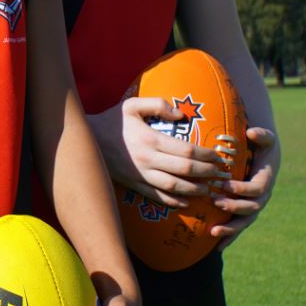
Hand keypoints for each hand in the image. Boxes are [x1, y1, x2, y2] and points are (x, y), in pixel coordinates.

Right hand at [88, 97, 232, 206]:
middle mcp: (146, 159)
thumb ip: (157, 104)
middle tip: (221, 173)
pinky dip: (175, 201)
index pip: (187, 149)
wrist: (84, 140)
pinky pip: (158, 197)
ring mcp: (140, 174)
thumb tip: (180, 115)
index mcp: (149, 139)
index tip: (219, 156)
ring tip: (209, 188)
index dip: (207, 154)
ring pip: (174, 187)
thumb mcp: (131, 105)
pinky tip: (187, 201)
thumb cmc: (112, 121)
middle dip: (207, 173)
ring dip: (196, 190)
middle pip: (185, 170)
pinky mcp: (133, 184)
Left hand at [211, 126, 278, 247]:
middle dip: (233, 207)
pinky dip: (229, 237)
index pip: (256, 189)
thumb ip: (262, 135)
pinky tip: (216, 247)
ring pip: (244, 221)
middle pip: (251, 208)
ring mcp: (253, 206)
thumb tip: (252, 132)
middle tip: (215, 203)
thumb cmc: (260, 145)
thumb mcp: (264, 138)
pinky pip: (237, 226)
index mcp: (265, 180)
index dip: (242, 189)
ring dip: (230, 228)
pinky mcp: (243, 211)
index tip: (225, 186)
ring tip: (213, 232)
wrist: (263, 156)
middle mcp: (261, 197)